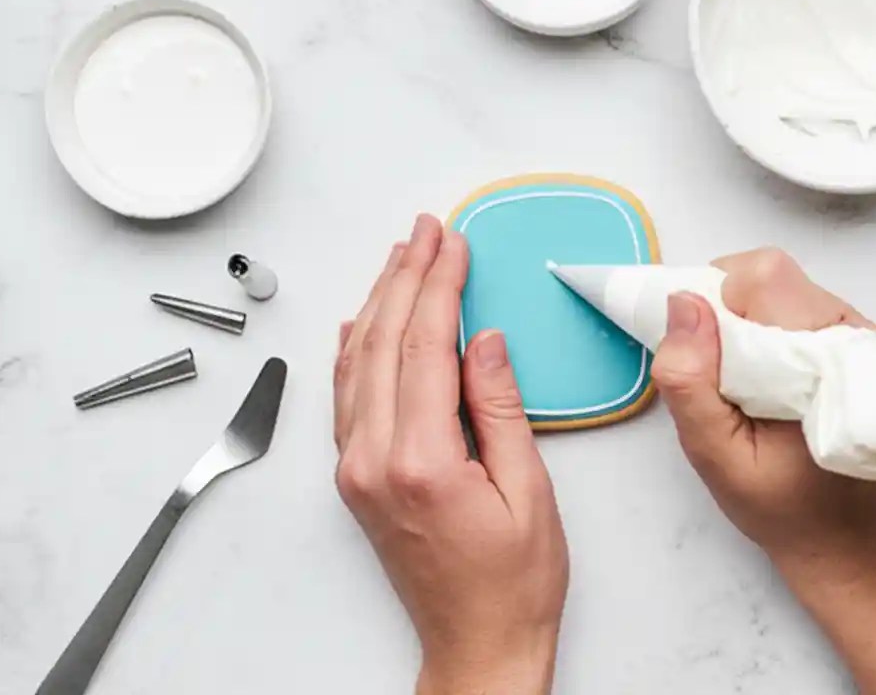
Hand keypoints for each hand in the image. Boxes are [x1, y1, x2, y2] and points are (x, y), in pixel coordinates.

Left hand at [333, 215, 567, 694]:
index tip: (453, 244)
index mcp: (420, 461)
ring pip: (357, 363)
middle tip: (428, 231)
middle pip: (382, 343)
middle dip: (406, 278)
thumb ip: (500, 408)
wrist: (477, 644)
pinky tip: (362, 322)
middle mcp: (373, 461)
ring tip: (403, 257)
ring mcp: (357, 470)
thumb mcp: (528, 492)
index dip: (439, 285)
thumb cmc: (513, 583)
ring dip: (378, 303)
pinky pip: (347, 397)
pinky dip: (354, 350)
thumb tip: (484, 340)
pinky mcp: (357, 479)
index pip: (424, 346)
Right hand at [651, 248, 875, 577]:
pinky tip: (775, 385)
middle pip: (775, 277)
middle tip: (724, 377)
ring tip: (752, 387)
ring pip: (790, 291)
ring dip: (756, 325)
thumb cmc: (783, 506)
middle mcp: (858, 332)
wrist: (850, 540)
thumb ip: (692, 382)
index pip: (762, 277)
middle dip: (733, 313)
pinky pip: (806, 310)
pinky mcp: (866, 344)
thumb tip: (682, 302)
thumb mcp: (716, 457)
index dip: (719, 302)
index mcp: (825, 356)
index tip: (708, 357)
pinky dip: (777, 334)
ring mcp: (868, 336)